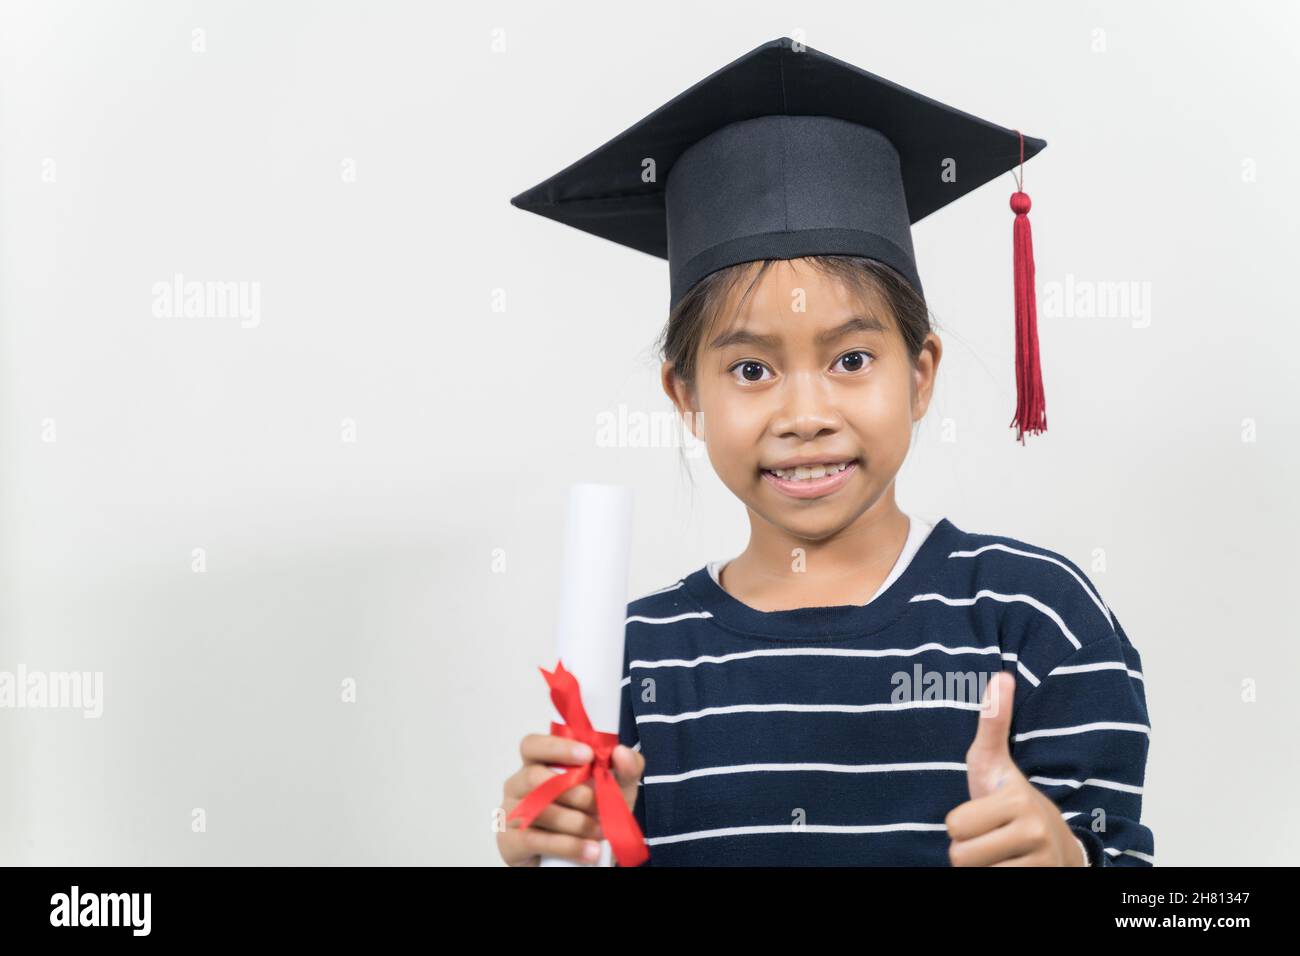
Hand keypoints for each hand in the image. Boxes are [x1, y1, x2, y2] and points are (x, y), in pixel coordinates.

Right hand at [496, 733, 644, 865]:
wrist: (580, 857)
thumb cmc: (592, 815)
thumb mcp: (616, 791)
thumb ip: (625, 769)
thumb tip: (622, 752)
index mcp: (538, 763)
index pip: (533, 745)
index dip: (557, 747)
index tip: (588, 755)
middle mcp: (518, 784)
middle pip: (534, 777)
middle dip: (574, 792)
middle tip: (600, 804)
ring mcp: (511, 813)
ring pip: (536, 809)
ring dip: (575, 822)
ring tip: (601, 831)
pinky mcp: (510, 842)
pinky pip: (535, 840)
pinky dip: (568, 845)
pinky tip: (590, 851)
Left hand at [945, 671, 1085, 865]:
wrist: (1057, 845)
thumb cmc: (1012, 799)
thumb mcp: (996, 762)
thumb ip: (992, 723)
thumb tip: (1001, 676)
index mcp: (1017, 800)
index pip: (953, 826)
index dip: (958, 824)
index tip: (981, 814)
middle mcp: (1034, 831)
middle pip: (960, 854)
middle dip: (966, 849)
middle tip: (987, 836)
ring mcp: (1041, 861)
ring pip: (974, 872)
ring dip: (980, 866)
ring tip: (997, 852)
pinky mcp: (1043, 880)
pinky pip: (992, 884)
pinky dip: (993, 878)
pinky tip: (1008, 866)